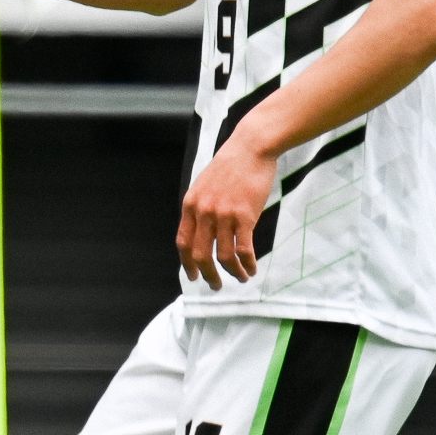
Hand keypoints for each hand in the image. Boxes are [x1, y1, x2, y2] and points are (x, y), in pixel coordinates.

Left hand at [176, 134, 276, 289]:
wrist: (250, 148)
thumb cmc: (230, 166)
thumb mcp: (204, 186)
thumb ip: (201, 208)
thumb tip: (203, 232)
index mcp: (190, 205)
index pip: (183, 242)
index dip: (186, 263)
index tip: (193, 276)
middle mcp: (203, 212)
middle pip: (199, 254)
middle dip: (207, 275)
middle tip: (216, 286)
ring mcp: (223, 215)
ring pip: (223, 256)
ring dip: (232, 273)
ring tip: (241, 278)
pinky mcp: (244, 216)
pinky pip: (243, 249)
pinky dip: (247, 264)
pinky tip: (252, 269)